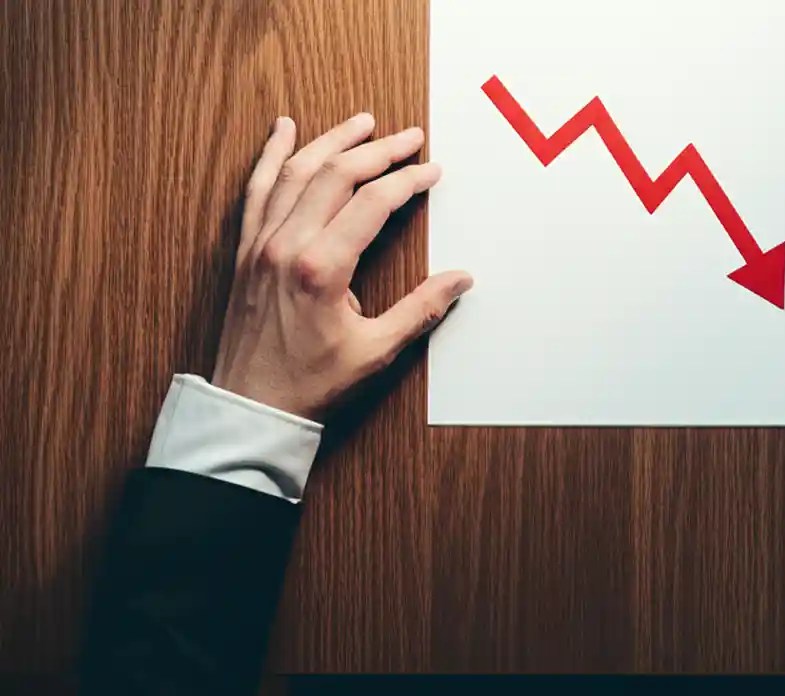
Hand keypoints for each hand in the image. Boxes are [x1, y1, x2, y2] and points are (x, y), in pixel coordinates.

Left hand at [212, 114, 471, 419]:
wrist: (251, 406)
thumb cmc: (310, 384)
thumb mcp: (375, 351)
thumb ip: (421, 310)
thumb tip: (460, 280)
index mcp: (321, 268)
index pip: (372, 203)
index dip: (407, 181)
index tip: (431, 172)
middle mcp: (286, 245)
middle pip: (336, 176)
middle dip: (378, 150)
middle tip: (410, 137)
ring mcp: (261, 244)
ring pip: (295, 172)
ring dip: (331, 141)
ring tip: (361, 123)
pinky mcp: (245, 250)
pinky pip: (256, 190)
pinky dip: (270, 156)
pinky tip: (283, 131)